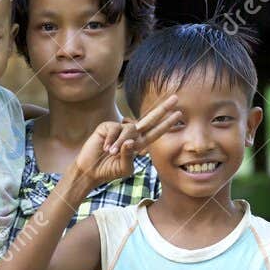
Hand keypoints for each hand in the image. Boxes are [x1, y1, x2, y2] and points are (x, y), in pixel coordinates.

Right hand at [67, 93, 181, 191]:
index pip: (156, 132)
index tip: (178, 115)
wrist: (90, 170)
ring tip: (110, 153)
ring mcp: (119, 129)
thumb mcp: (124, 168)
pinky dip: (110, 140)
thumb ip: (130, 156)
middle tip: (176, 98)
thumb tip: (129, 141)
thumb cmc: (108, 170)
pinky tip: (104, 148)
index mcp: (138, 144)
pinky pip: (114, 129)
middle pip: (150, 119)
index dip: (167, 124)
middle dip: (163, 109)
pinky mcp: (107, 126)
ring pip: (129, 130)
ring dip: (119, 143)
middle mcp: (131, 134)